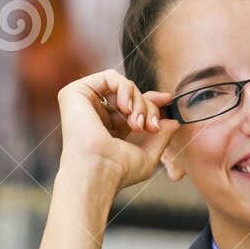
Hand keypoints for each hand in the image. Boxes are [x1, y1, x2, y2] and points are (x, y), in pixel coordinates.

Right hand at [57, 69, 179, 193]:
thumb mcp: (148, 155)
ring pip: (124, 86)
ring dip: (139, 102)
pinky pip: (110, 76)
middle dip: (148, 108)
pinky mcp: (75, 93)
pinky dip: (125, 88)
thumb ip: (162, 136)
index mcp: (109, 128)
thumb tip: (174, 122)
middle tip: (151, 127)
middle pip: (132, 95)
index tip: (167, 99)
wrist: (98, 172)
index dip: (151, 100)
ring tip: (137, 124)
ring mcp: (84, 103)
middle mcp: (96, 114)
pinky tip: (126, 109)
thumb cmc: (119, 171)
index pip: (132, 104)